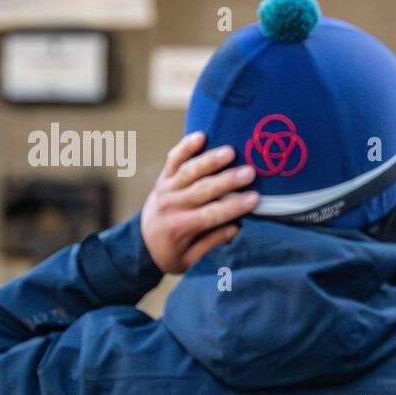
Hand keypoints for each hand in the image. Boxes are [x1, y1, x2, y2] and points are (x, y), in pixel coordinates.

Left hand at [141, 131, 259, 272]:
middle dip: (228, 180)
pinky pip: (173, 159)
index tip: (255, 199)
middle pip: (203, 189)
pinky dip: (185, 147)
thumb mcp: (192, 259)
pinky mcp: (163, 179)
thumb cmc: (172, 254)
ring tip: (231, 152)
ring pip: (190, 171)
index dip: (234, 206)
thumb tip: (238, 228)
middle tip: (250, 172)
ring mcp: (166, 189)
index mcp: (181, 227)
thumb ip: (213, 243)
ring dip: (210, 161)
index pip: (212, 214)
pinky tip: (201, 135)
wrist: (140, 246)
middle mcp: (172, 205)